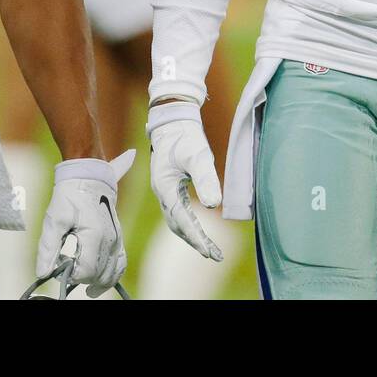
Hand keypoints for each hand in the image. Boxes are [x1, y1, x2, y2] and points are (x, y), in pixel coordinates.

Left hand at [36, 150, 134, 296]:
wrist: (89, 176)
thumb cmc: (70, 195)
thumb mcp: (54, 219)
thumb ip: (48, 248)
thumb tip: (43, 273)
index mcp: (94, 235)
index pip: (86, 271)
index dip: (72, 276)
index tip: (61, 269)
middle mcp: (110, 239)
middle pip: (100, 275)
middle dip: (83, 279)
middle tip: (68, 273)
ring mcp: (117, 239)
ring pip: (113, 272)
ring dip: (99, 282)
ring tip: (86, 288)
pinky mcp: (119, 237)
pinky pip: (120, 263)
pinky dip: (112, 275)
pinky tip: (101, 281)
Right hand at [147, 101, 222, 260]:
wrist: (172, 121)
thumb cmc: (185, 136)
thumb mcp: (198, 155)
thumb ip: (206, 178)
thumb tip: (214, 205)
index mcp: (165, 187)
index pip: (181, 219)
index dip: (196, 237)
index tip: (209, 252)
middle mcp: (162, 192)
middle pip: (177, 225)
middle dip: (195, 241)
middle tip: (215, 255)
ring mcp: (165, 191)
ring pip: (177, 221)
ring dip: (193, 235)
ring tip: (212, 249)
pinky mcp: (170, 187)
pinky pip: (178, 212)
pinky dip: (190, 224)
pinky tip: (201, 230)